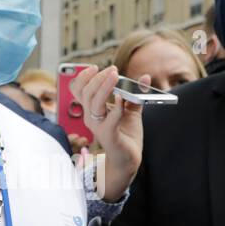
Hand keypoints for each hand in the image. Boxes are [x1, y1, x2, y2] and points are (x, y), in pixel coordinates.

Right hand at [70, 65, 142, 201]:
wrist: (129, 159)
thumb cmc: (126, 134)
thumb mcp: (132, 110)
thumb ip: (136, 94)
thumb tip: (145, 77)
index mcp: (92, 109)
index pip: (79, 90)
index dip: (83, 77)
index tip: (94, 67)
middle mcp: (91, 117)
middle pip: (86, 92)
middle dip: (98, 78)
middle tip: (113, 69)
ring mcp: (98, 127)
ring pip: (94, 103)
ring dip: (105, 87)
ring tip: (115, 76)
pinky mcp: (109, 136)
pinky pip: (109, 120)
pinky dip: (116, 107)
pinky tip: (122, 98)